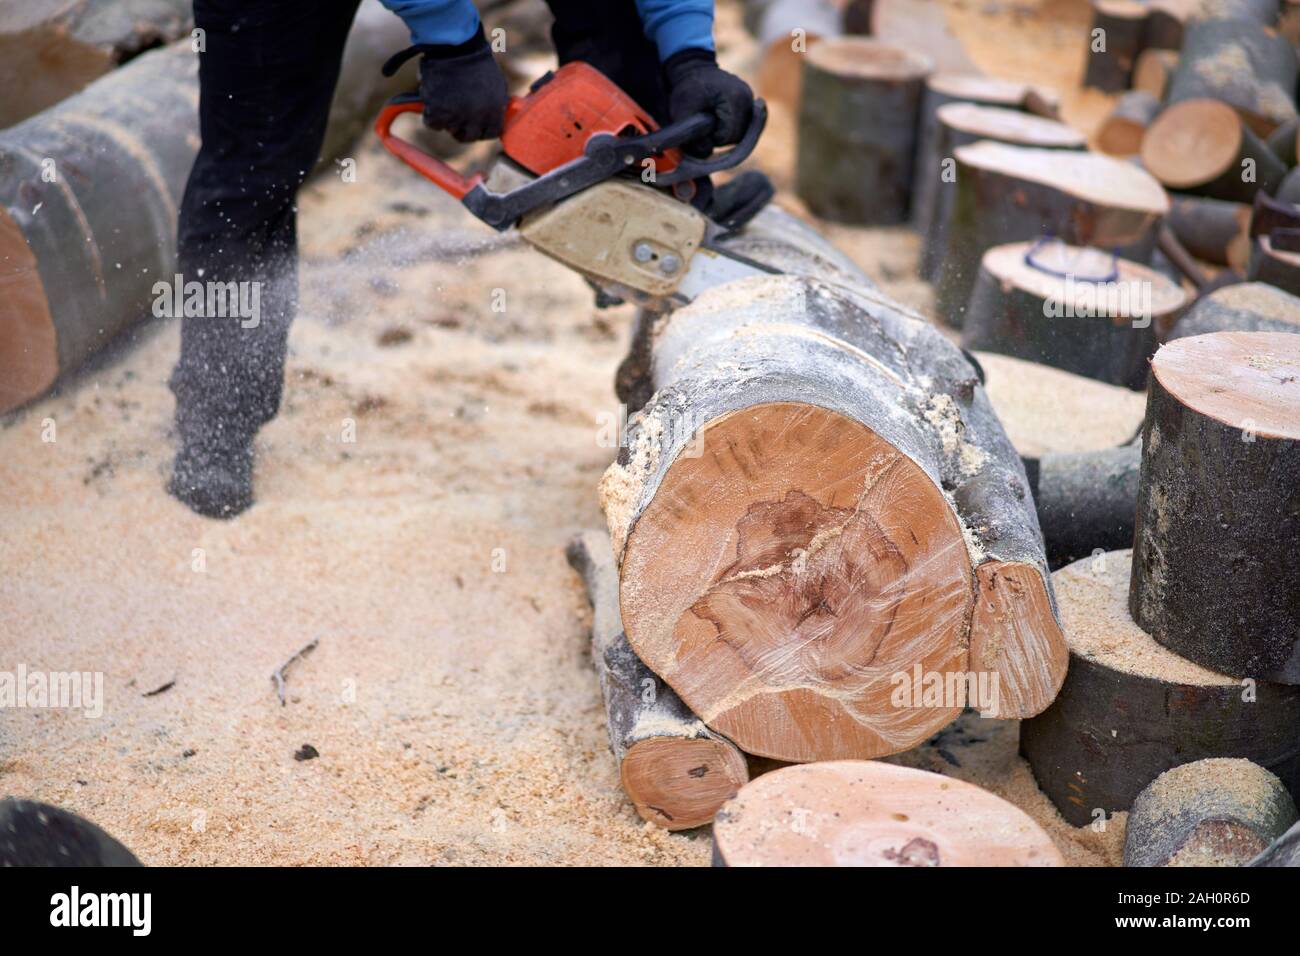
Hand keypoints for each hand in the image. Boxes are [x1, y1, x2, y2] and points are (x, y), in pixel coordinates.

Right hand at [383, 28, 507, 141]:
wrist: (456, 47)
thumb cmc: (477, 61)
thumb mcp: (497, 84)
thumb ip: (497, 104)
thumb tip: (496, 117)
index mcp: (494, 112)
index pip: (491, 134)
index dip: (483, 130)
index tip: (476, 126)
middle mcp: (476, 118)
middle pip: (469, 137)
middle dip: (463, 129)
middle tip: (457, 118)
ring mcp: (457, 117)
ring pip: (449, 130)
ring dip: (446, 120)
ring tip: (445, 102)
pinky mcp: (437, 111)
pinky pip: (432, 124)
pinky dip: (431, 115)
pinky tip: (434, 103)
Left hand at [663, 48, 753, 154]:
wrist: (693, 67)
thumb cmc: (687, 89)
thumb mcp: (681, 112)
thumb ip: (692, 136)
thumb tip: (706, 152)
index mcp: (735, 98)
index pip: (729, 135)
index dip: (713, 138)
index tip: (702, 127)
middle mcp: (748, 98)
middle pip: (738, 136)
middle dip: (720, 136)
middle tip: (705, 124)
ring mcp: (750, 98)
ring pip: (742, 133)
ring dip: (725, 133)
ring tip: (712, 120)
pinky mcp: (748, 100)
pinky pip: (743, 125)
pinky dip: (730, 127)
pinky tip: (719, 119)